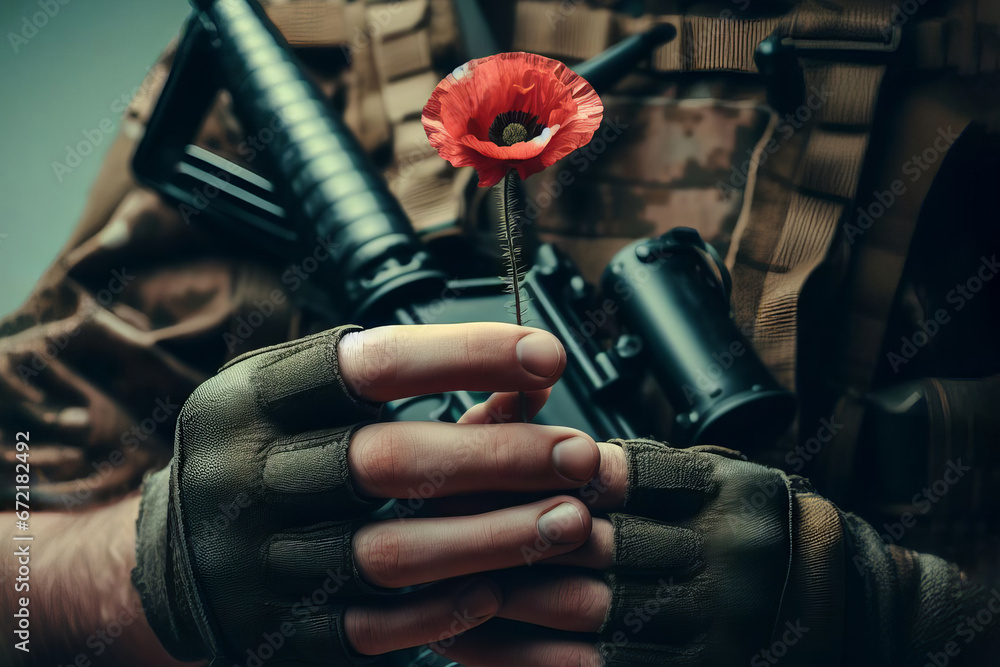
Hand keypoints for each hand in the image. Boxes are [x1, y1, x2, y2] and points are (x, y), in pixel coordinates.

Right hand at [132, 323, 600, 664]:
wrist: (168, 562)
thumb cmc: (261, 454)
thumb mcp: (301, 393)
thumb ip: (406, 383)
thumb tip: (529, 375)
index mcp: (258, 398)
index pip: (371, 364)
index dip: (466, 355)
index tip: (548, 356)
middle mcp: (254, 474)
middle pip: (389, 461)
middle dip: (499, 457)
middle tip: (579, 455)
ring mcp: (264, 558)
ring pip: (393, 551)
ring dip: (495, 538)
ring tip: (571, 521)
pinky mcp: (285, 627)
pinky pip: (376, 625)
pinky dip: (445, 607)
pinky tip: (500, 587)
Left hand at [431, 437, 844, 666]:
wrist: (843, 605)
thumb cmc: (763, 528)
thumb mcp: (721, 475)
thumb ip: (643, 469)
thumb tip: (554, 458)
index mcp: (721, 492)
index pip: (612, 475)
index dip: (536, 474)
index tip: (473, 472)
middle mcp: (717, 554)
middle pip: (588, 541)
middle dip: (503, 535)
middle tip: (431, 529)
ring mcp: (708, 620)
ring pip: (584, 609)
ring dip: (503, 604)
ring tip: (441, 591)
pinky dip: (528, 663)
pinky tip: (478, 650)